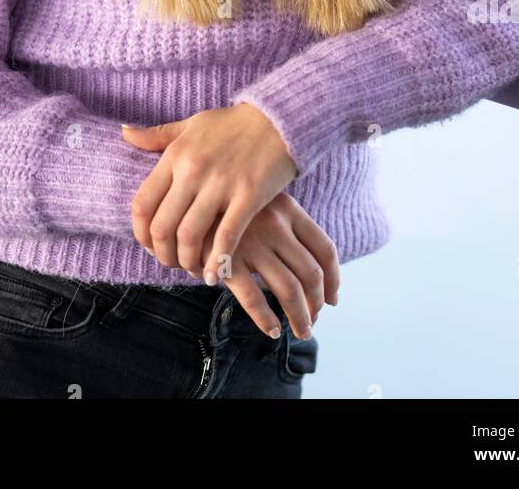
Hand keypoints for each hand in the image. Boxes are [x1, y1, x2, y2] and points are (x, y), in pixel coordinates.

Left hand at [121, 103, 297, 282]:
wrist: (279, 117)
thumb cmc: (233, 123)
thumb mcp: (191, 124)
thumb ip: (157, 135)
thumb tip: (125, 133)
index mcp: (176, 155)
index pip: (142, 203)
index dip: (141, 233)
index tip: (150, 245)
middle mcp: (193, 170)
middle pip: (162, 227)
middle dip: (162, 254)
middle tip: (171, 263)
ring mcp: (221, 183)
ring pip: (190, 236)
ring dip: (187, 261)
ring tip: (192, 267)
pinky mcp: (249, 195)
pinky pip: (227, 237)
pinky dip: (217, 262)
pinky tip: (214, 274)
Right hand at [150, 193, 339, 339]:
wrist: (184, 187)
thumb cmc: (225, 195)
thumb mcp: (259, 197)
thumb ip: (282, 223)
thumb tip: (304, 262)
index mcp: (288, 209)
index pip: (325, 248)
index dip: (334, 278)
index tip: (334, 297)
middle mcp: (276, 226)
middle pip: (311, 274)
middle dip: (317, 303)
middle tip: (314, 319)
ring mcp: (253, 243)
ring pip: (289, 290)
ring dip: (300, 317)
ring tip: (301, 331)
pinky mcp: (227, 259)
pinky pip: (253, 298)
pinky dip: (265, 319)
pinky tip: (271, 330)